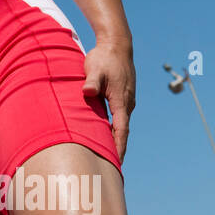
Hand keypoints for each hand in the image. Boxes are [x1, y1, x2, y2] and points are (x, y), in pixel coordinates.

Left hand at [82, 40, 135, 162]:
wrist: (117, 44)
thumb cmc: (104, 57)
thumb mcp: (95, 69)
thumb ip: (91, 82)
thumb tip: (87, 92)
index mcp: (121, 101)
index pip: (121, 130)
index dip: (119, 148)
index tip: (117, 164)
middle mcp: (127, 104)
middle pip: (122, 132)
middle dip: (117, 150)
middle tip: (111, 170)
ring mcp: (126, 101)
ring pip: (121, 126)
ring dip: (116, 141)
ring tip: (108, 159)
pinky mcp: (122, 98)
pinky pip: (118, 119)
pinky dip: (114, 130)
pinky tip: (106, 138)